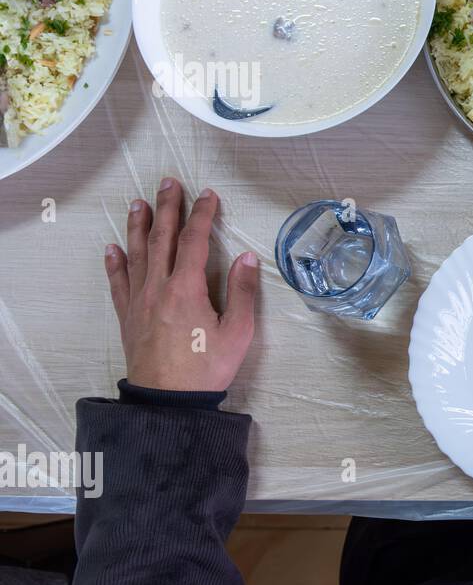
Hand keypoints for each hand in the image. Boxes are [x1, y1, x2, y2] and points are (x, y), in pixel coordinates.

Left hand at [104, 178, 259, 391]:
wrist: (168, 402)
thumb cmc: (207, 368)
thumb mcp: (238, 333)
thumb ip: (242, 292)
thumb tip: (247, 258)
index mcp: (187, 288)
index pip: (195, 241)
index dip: (202, 214)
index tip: (208, 194)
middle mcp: (158, 288)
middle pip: (162, 239)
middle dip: (167, 208)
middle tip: (168, 183)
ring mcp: (139, 301)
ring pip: (136, 254)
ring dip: (138, 226)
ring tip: (138, 203)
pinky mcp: (128, 317)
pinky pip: (119, 283)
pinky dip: (115, 263)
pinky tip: (112, 248)